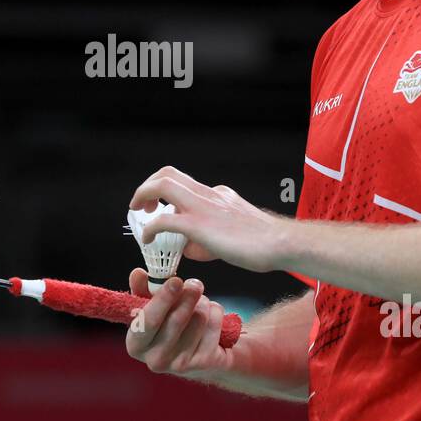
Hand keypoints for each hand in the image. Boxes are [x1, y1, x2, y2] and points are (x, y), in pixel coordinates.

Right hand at [124, 270, 232, 377]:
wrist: (200, 352)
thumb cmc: (170, 325)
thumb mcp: (153, 306)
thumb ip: (142, 289)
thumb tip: (138, 274)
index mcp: (136, 345)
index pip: (148, 321)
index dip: (163, 299)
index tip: (175, 281)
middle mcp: (155, 360)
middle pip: (176, 319)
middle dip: (188, 296)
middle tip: (195, 284)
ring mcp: (181, 364)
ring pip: (198, 318)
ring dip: (202, 303)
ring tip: (199, 304)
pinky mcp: (205, 362)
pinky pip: (214, 325)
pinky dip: (216, 313)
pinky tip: (211, 317)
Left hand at [129, 165, 286, 272]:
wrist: (280, 243)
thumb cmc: (263, 243)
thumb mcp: (230, 234)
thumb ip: (206, 238)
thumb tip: (186, 247)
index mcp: (216, 195)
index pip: (184, 185)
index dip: (166, 194)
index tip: (159, 208)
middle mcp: (208, 194)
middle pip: (168, 173)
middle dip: (148, 185)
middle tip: (142, 204)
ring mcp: (202, 206)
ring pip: (163, 185)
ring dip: (144, 195)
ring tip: (139, 212)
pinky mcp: (199, 225)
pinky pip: (164, 220)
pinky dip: (150, 227)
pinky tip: (147, 239)